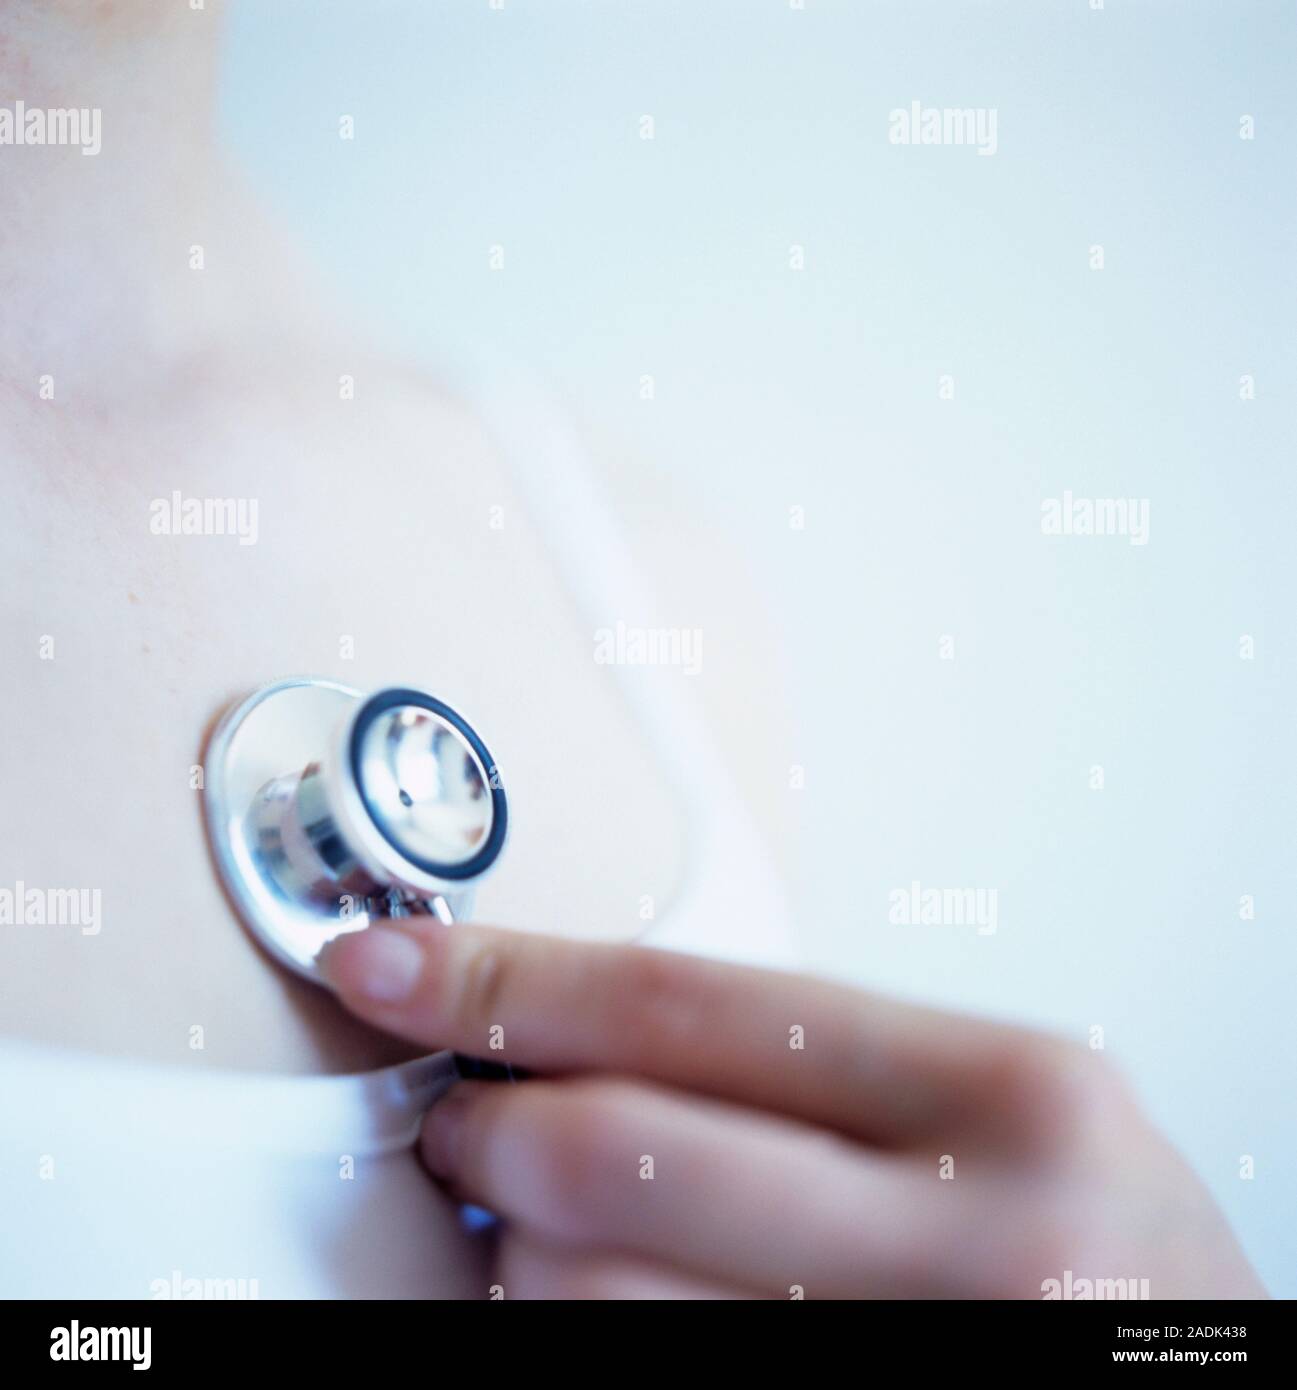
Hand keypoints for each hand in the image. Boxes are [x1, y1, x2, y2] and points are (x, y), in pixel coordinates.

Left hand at [319, 921, 1264, 1299]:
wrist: (1189, 1369)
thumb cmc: (1099, 1249)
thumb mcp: (1000, 1111)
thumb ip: (809, 1067)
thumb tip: (578, 1035)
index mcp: (1010, 1094)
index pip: (687, 1004)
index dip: (511, 980)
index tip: (401, 967)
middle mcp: (977, 1234)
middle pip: (617, 1153)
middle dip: (490, 1128)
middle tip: (461, 1119)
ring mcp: (908, 1362)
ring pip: (589, 1298)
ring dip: (524, 1254)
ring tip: (542, 1229)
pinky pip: (633, 1377)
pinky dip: (569, 1329)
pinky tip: (603, 1296)